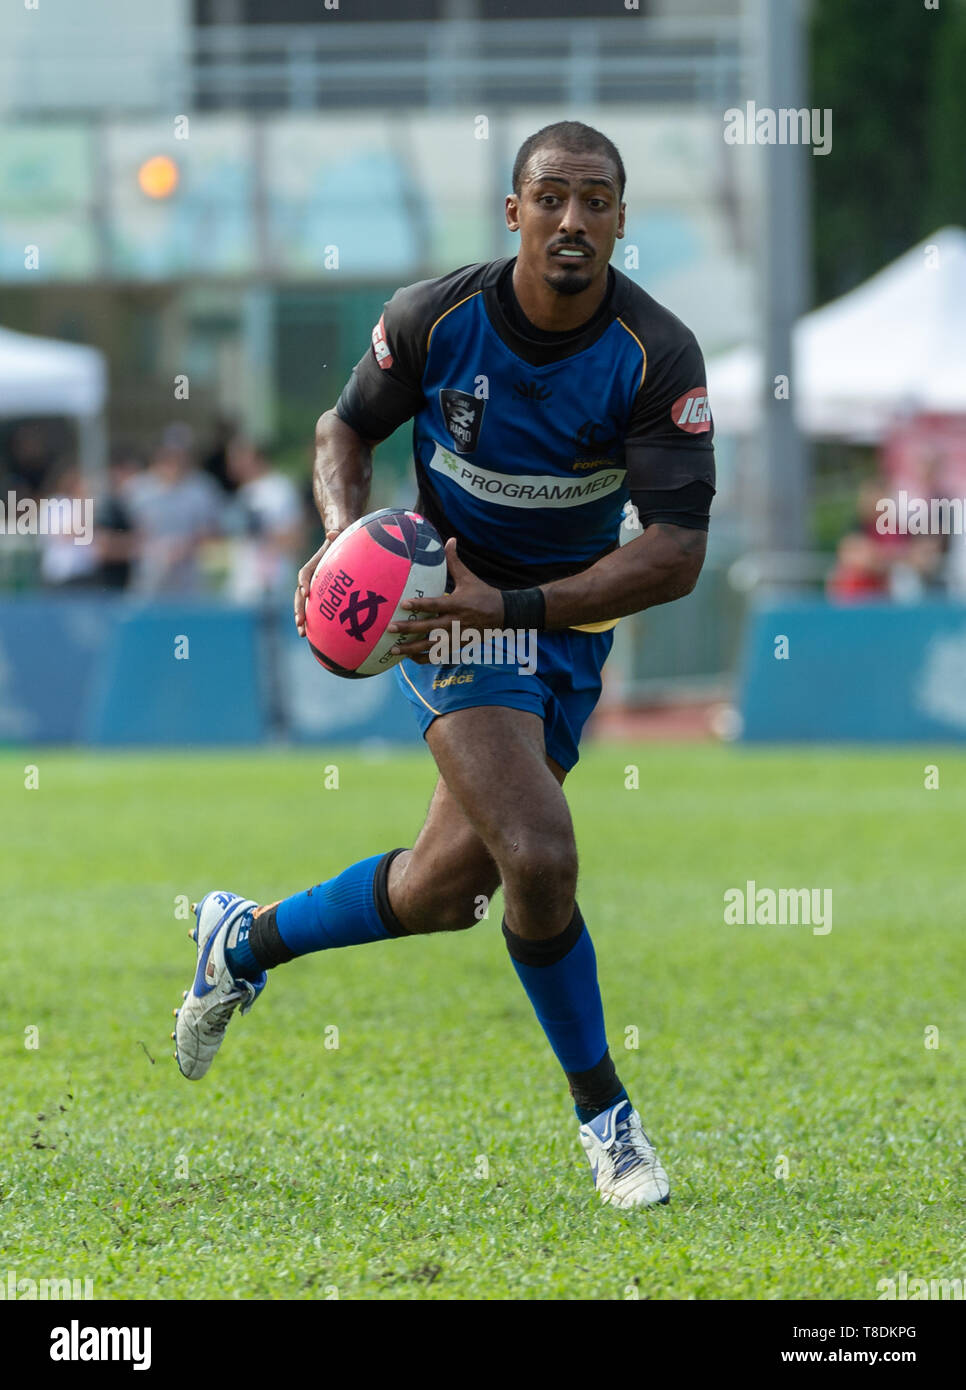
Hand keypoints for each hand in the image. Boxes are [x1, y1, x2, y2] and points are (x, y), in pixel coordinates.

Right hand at [294, 530, 341, 636]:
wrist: (340, 539)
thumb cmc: (342, 538)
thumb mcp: (341, 534)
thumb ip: (337, 534)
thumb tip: (334, 532)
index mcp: (315, 563)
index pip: (305, 573)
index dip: (304, 582)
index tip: (306, 592)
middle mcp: (311, 577)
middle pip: (300, 594)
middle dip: (299, 609)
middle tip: (300, 623)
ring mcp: (315, 587)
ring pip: (304, 604)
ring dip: (302, 618)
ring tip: (302, 633)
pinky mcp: (321, 595)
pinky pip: (315, 609)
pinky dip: (314, 621)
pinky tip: (317, 636)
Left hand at [386, 537, 503, 663]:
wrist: (504, 615)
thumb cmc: (482, 594)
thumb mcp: (469, 577)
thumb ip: (454, 561)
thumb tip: (449, 539)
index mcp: (459, 604)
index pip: (436, 605)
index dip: (420, 605)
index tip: (403, 604)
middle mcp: (457, 622)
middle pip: (430, 627)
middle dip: (409, 629)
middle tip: (390, 628)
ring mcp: (457, 636)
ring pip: (432, 645)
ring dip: (412, 649)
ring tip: (394, 649)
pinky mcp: (458, 646)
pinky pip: (439, 655)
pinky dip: (424, 658)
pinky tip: (409, 658)